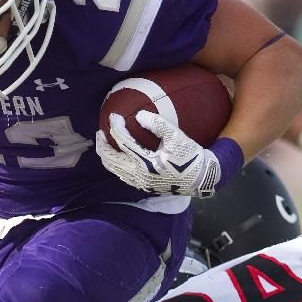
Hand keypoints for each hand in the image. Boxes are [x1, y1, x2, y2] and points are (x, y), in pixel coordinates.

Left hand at [96, 112, 239, 197]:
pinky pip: (122, 175)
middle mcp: (139, 175)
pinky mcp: (143, 186)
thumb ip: (157, 124)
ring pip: (114, 169)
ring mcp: (140, 182)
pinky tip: (117, 156)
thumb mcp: (176, 137)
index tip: (113, 115)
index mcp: (146, 163)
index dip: (116, 127)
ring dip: (106, 155)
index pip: (123, 142)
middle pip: (111, 159)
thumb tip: (139, 115)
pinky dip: (114, 165)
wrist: (201, 178)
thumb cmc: (190, 156)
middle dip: (103, 144)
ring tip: (105, 142)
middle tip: (100, 131)